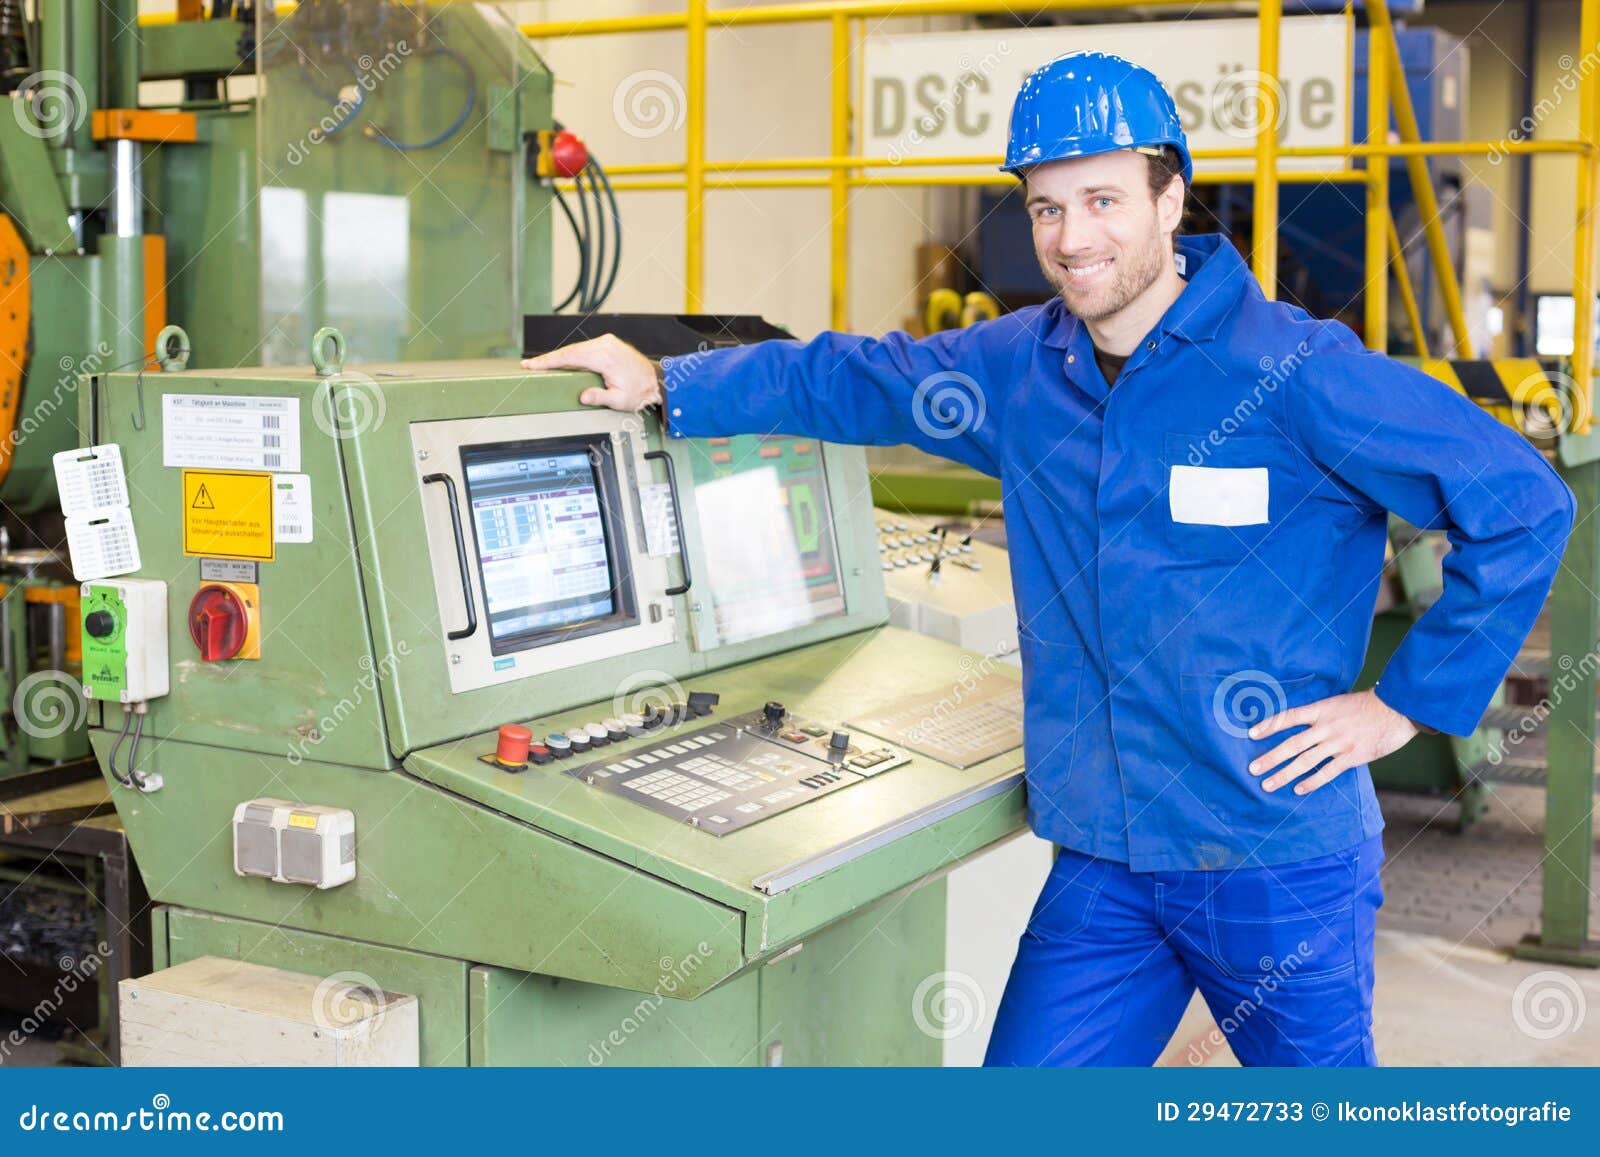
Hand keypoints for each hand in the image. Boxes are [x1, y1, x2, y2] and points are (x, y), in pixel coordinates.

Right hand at [520, 334, 660, 410]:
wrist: (655, 380)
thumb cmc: (639, 391)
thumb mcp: (620, 400)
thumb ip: (600, 397)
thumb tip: (583, 396)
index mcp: (606, 357)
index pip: (570, 357)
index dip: (549, 361)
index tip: (533, 364)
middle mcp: (605, 345)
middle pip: (570, 350)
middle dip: (548, 358)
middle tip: (529, 365)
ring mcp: (607, 341)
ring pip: (576, 348)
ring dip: (559, 356)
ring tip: (541, 364)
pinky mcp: (608, 342)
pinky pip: (584, 347)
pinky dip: (571, 354)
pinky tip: (561, 360)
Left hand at [1247, 688, 1419, 794]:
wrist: (1397, 709)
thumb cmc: (1367, 705)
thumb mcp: (1338, 702)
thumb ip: (1321, 715)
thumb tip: (1302, 726)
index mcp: (1321, 709)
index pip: (1288, 717)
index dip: (1269, 725)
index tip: (1251, 734)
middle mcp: (1326, 726)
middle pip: (1292, 744)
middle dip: (1270, 757)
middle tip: (1252, 768)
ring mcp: (1338, 743)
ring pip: (1305, 761)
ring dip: (1284, 774)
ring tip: (1267, 785)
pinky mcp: (1352, 757)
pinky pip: (1327, 772)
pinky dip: (1311, 782)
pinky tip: (1298, 789)